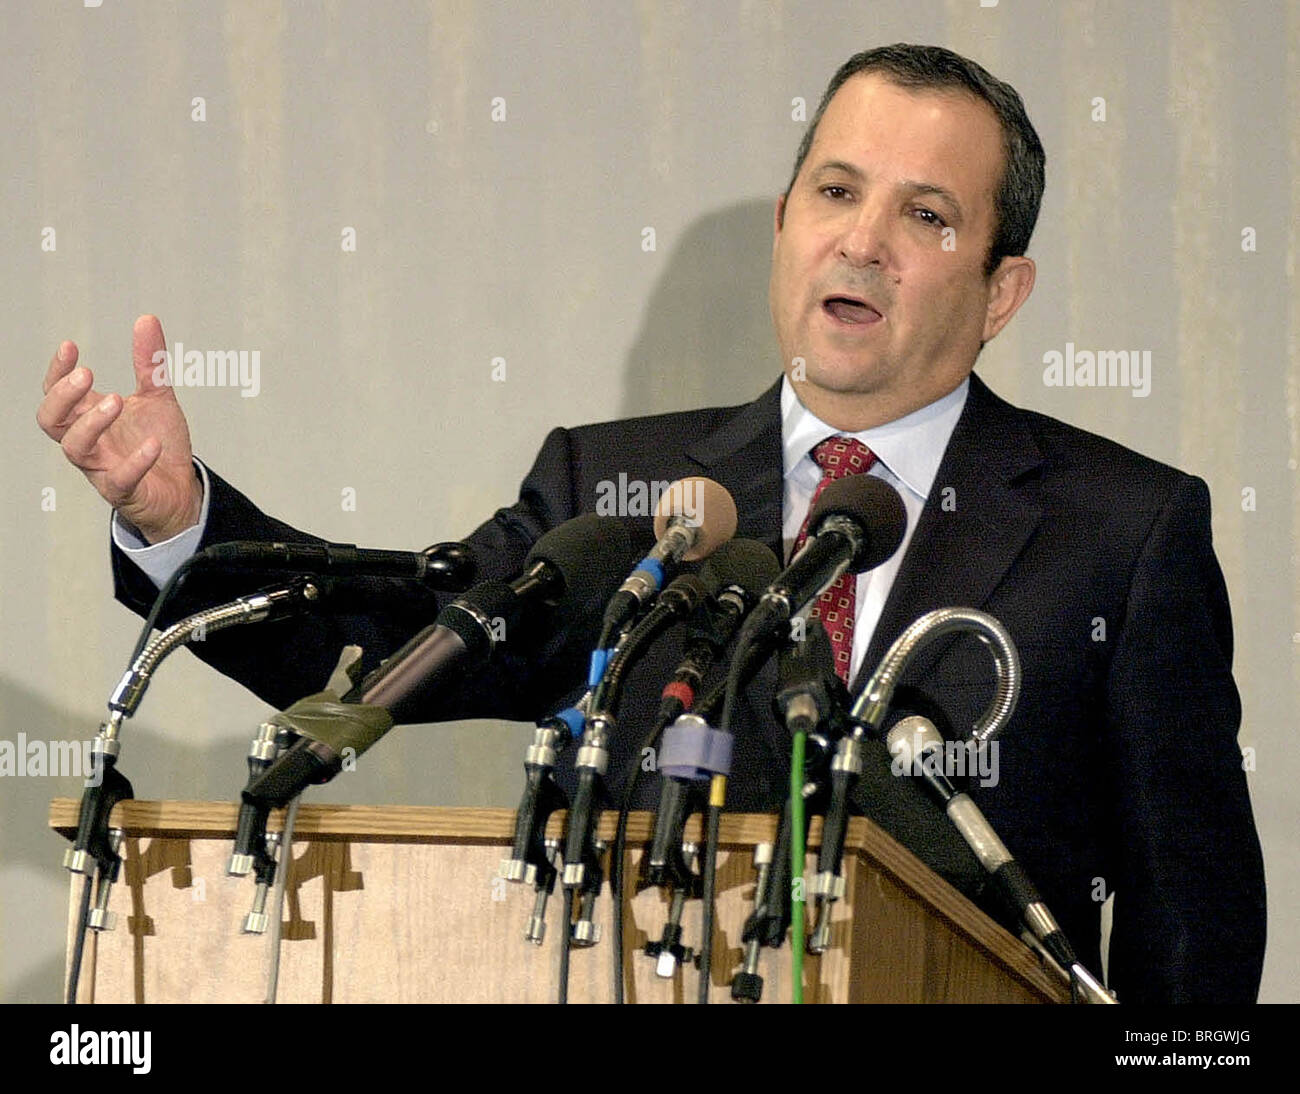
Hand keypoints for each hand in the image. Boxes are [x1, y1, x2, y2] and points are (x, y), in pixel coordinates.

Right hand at [37, 314, 201, 543]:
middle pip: (51, 420)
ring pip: (76, 448)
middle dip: (63, 396)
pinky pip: (120, 480)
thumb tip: (146, 319)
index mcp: (89, 416)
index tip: (70, 346)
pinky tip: (153, 445)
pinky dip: (135, 461)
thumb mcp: (157, 397)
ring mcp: (102, 467)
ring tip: (118, 400)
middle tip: (87, 375)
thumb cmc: (156, 442)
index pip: (56, 392)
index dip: (57, 371)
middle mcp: (89, 441)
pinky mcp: (124, 492)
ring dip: (92, 423)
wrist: (179, 490)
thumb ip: (150, 363)